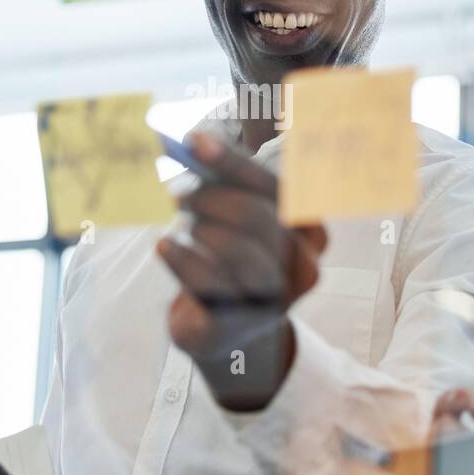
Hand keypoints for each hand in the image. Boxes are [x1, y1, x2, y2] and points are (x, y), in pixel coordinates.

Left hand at [156, 131, 327, 409]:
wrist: (226, 333)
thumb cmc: (232, 263)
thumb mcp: (238, 222)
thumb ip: (226, 182)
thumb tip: (195, 143)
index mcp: (309, 232)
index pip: (277, 187)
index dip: (234, 162)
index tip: (195, 141)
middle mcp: (302, 266)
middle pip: (254, 216)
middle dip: (209, 197)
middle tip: (178, 195)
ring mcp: (275, 300)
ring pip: (236, 249)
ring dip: (199, 228)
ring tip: (178, 226)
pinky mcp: (241, 324)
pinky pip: (209, 283)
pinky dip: (181, 258)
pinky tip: (164, 245)